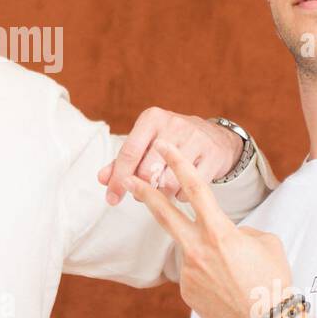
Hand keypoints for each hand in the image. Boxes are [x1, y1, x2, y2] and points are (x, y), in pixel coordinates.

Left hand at [99, 107, 242, 204]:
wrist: (213, 136)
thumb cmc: (171, 141)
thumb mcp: (146, 143)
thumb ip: (122, 161)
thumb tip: (103, 179)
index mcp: (152, 118)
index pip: (129, 152)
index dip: (118, 179)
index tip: (112, 198)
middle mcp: (174, 125)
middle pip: (147, 170)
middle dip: (140, 188)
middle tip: (141, 193)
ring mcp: (196, 139)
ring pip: (168, 182)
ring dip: (161, 194)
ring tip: (160, 190)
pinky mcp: (213, 155)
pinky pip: (189, 188)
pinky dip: (180, 196)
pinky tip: (180, 189)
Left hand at [123, 138, 292, 317]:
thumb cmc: (272, 281)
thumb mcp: (265, 243)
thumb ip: (239, 231)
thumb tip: (225, 234)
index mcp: (219, 232)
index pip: (195, 188)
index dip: (178, 163)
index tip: (164, 146)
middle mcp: (198, 250)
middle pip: (164, 214)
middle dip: (145, 193)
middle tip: (129, 178)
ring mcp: (188, 273)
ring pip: (190, 250)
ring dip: (205, 254)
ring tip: (233, 274)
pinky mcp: (186, 292)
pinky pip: (196, 275)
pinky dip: (211, 277)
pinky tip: (228, 291)